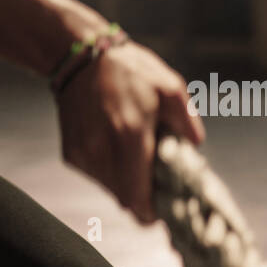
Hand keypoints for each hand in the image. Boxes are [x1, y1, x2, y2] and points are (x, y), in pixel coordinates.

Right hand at [54, 40, 203, 224]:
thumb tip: (196, 146)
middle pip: (125, 199)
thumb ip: (186, 121)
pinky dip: (109, 170)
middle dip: (143, 194)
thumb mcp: (169, 86)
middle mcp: (101, 150)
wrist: (80, 56)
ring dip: (126, 182)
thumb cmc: (129, 69)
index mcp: (130, 135)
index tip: (163, 203)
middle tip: (155, 176)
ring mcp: (83, 153)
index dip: (152, 210)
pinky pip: (96, 175)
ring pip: (110, 189)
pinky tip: (114, 143)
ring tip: (134, 153)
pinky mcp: (71, 153)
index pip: (137, 199)